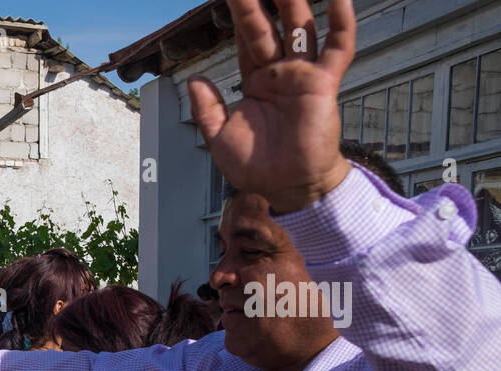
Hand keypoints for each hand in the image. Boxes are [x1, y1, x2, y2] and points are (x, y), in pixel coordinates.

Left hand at [188, 0, 354, 212]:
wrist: (287, 187)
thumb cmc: (255, 166)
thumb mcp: (219, 138)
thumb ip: (207, 109)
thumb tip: (194, 79)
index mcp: (255, 80)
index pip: (246, 39)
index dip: (240, 15)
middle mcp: (279, 72)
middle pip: (269, 26)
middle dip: (258, 1)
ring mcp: (303, 75)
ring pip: (300, 28)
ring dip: (293, 1)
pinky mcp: (323, 84)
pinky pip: (338, 48)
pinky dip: (341, 23)